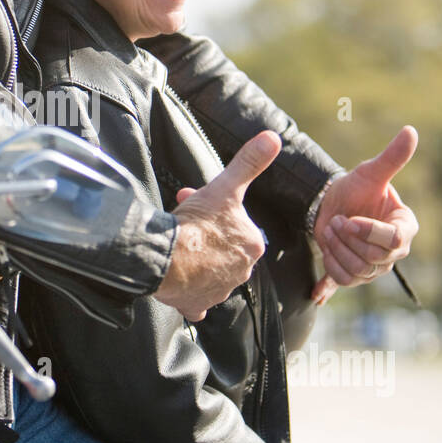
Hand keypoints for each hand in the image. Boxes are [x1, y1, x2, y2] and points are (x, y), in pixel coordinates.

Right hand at [155, 130, 281, 322]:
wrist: (168, 256)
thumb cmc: (197, 223)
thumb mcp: (225, 186)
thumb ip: (249, 162)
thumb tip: (273, 138)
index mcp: (253, 244)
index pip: (239, 227)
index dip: (219, 214)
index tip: (201, 205)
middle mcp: (242, 272)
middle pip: (225, 250)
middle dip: (209, 236)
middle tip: (186, 222)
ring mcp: (219, 291)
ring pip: (212, 274)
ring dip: (200, 262)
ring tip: (180, 246)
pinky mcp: (197, 304)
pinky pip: (197, 302)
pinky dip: (191, 295)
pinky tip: (182, 285)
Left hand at [312, 126, 418, 302]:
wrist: (332, 203)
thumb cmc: (357, 188)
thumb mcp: (371, 172)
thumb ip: (392, 157)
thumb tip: (410, 131)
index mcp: (404, 227)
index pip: (394, 240)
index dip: (370, 232)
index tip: (350, 219)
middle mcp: (394, 252)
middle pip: (374, 259)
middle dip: (348, 239)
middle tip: (335, 220)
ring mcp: (375, 267)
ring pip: (357, 271)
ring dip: (337, 249)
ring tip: (330, 228)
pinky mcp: (355, 275)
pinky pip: (344, 281)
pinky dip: (330, 272)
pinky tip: (323, 266)